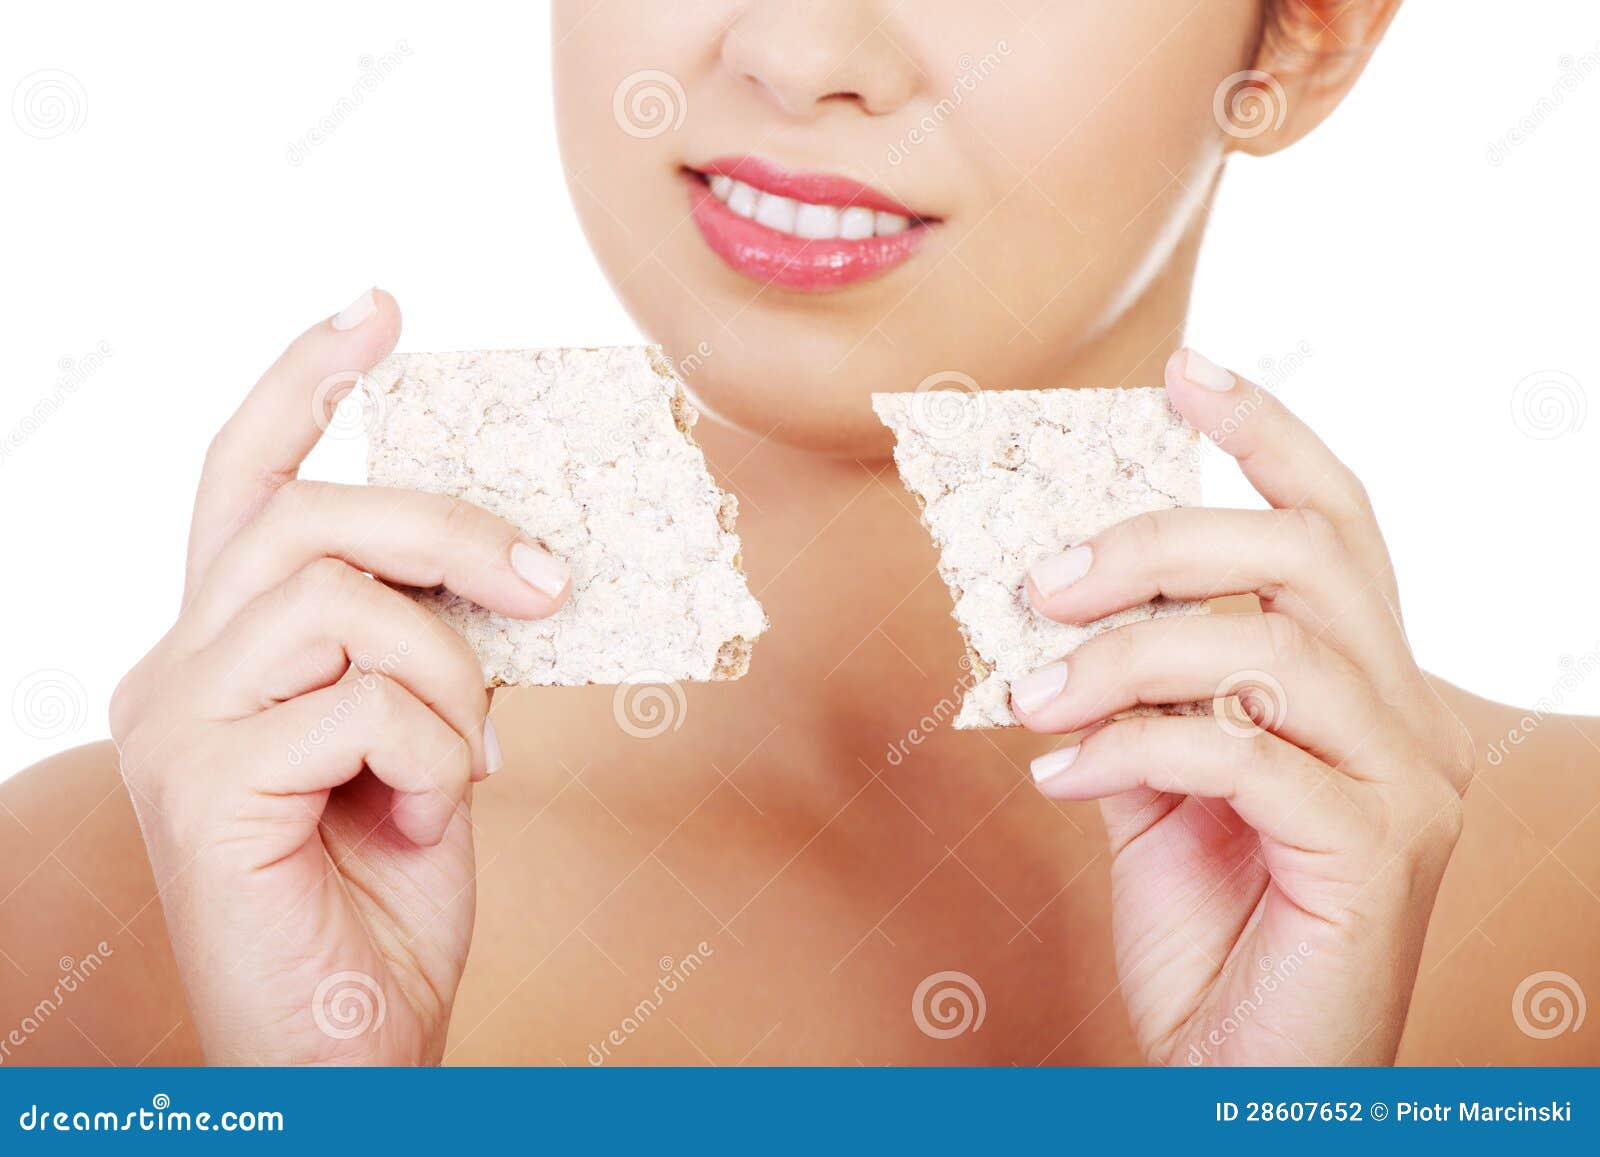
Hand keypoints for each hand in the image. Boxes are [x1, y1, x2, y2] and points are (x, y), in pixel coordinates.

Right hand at [109, 289, 569, 1063]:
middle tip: (550, 580)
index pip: (246, 481)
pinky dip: (430, 750)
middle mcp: (174, 668)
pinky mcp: (194, 782)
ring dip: (448, 675)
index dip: (305, 385)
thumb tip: (515, 557)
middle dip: (451, 531)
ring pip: (339, 598)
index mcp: (224, 647)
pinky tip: (425, 815)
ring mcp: (172, 722)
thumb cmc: (385, 895)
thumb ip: (442, 643)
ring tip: (467, 763)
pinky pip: (355, 699)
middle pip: (309, 515)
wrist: (353, 1042)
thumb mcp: (435, 739)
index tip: (380, 312)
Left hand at [1011, 349, 1472, 1065]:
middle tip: (1045, 579)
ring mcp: (1404, 783)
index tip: (1183, 375)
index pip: (1335, 525)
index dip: (1267, 437)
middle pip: (1305, 557)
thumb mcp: (1156, 784)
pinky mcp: (1375, 851)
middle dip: (1159, 543)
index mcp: (1362, 686)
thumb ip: (1134, 690)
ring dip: (1125, 657)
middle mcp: (1406, 718)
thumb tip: (1053, 602)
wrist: (1241, 1076)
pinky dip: (1129, 746)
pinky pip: (1238, 754)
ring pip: (1271, 650)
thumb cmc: (1210, 928)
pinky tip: (1057, 770)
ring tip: (1033, 690)